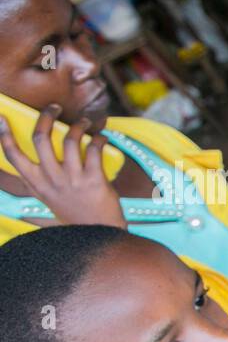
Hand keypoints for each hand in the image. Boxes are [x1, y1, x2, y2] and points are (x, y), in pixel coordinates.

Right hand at [0, 105, 124, 226]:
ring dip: (78, 125)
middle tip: (54, 107)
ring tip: (84, 121)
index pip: (14, 157)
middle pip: (40, 139)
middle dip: (46, 117)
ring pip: (69, 140)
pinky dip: (99, 139)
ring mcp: (72, 180)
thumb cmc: (74, 213)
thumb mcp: (48, 198)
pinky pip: (94, 150)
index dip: (5, 135)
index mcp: (36, 184)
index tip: (1, 118)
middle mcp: (51, 180)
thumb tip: (34, 156)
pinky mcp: (94, 180)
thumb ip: (39, 179)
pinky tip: (102, 138)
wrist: (99, 234)